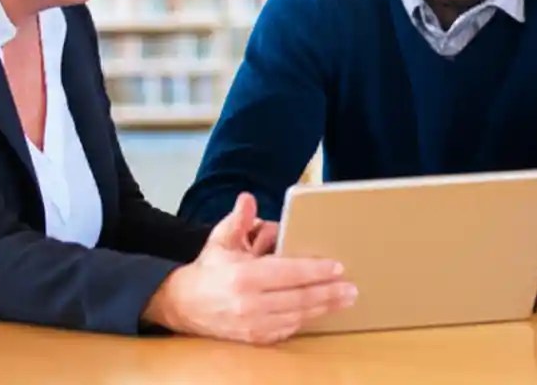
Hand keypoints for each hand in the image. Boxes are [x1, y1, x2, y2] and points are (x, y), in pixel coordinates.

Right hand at [144, 193, 355, 343]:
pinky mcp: (255, 338)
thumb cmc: (210, 269)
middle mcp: (249, 304)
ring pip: (298, 316)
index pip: (289, 273)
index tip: (338, 267)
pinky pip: (288, 329)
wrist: (184, 305)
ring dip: (324, 307)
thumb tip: (248, 198)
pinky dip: (306, 319)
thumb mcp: (221, 240)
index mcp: (244, 277)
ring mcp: (253, 324)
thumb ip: (238, 220)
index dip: (316, 271)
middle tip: (352, 287)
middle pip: (299, 298)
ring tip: (345, 298)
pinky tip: (322, 310)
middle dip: (329, 292)